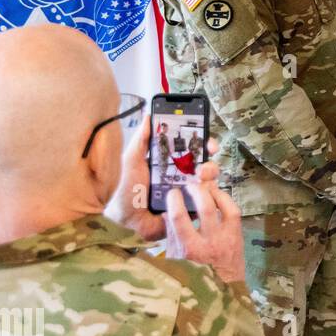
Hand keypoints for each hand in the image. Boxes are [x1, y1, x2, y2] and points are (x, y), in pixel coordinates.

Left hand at [107, 117, 219, 240]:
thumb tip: (148, 116)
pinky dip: (207, 193)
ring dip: (209, 172)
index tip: (206, 137)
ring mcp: (187, 191)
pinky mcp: (191, 207)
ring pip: (209, 178)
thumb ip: (141, 139)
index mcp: (169, 162)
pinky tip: (199, 191)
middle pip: (205, 160)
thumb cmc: (126, 190)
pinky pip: (207, 198)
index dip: (201, 140)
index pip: (190, 147)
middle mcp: (181, 175)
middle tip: (208, 154)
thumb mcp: (132, 160)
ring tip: (199, 175)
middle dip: (210, 155)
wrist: (126, 219)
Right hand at [163, 171, 243, 283]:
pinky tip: (218, 194)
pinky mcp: (238, 236)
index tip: (172, 193)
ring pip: (223, 207)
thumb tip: (165, 213)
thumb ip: (171, 236)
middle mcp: (209, 243)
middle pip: (204, 208)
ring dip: (213, 192)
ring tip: (204, 184)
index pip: (179, 218)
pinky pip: (234, 212)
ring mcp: (227, 238)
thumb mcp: (175, 259)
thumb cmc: (193, 276)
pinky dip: (225, 200)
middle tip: (189, 185)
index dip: (175, 201)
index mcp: (189, 250)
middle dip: (196, 191)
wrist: (222, 290)